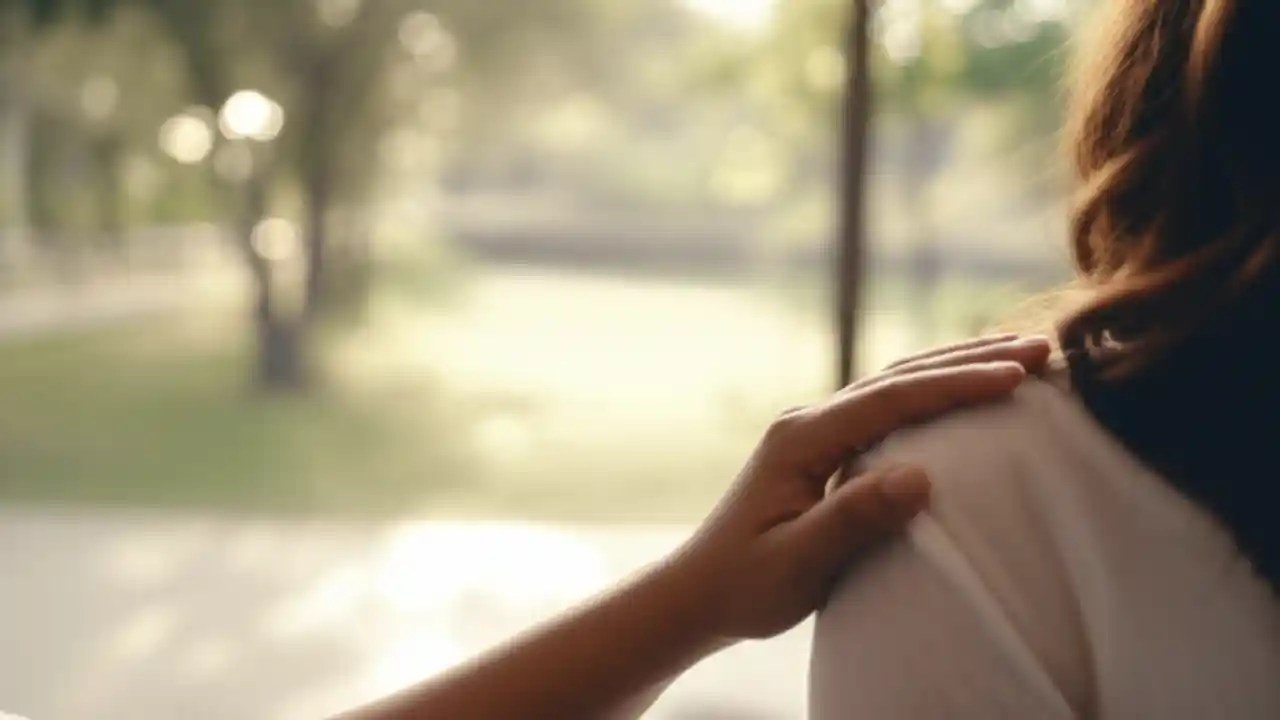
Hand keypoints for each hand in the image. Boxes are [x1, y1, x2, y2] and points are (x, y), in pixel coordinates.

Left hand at [664, 334, 1051, 640]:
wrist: (699, 592)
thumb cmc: (745, 584)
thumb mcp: (797, 562)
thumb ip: (853, 519)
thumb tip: (920, 476)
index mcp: (800, 439)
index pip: (889, 400)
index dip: (954, 384)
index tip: (1014, 376)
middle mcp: (807, 422)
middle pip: (897, 378)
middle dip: (969, 361)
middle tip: (1038, 351)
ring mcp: (814, 431)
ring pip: (893, 384)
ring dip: (954, 367)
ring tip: (1017, 356)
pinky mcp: (823, 448)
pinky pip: (887, 407)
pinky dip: (932, 392)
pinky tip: (964, 390)